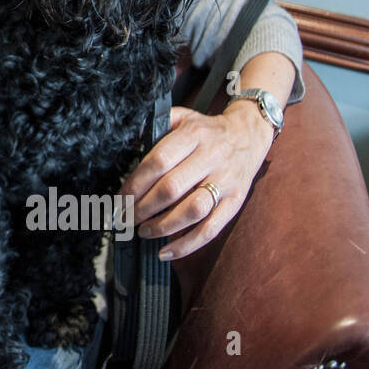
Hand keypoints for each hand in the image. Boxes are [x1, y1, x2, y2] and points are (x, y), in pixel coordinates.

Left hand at [121, 101, 274, 259]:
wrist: (248, 134)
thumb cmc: (206, 130)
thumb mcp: (181, 116)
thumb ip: (155, 125)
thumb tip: (128, 143)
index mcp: (193, 135)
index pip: (158, 162)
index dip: (135, 183)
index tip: (120, 198)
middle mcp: (212, 158)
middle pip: (171, 188)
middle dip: (142, 207)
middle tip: (125, 218)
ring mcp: (226, 182)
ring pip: (192, 210)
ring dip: (162, 226)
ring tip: (143, 231)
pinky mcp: (235, 202)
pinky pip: (211, 229)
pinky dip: (187, 244)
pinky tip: (166, 251)